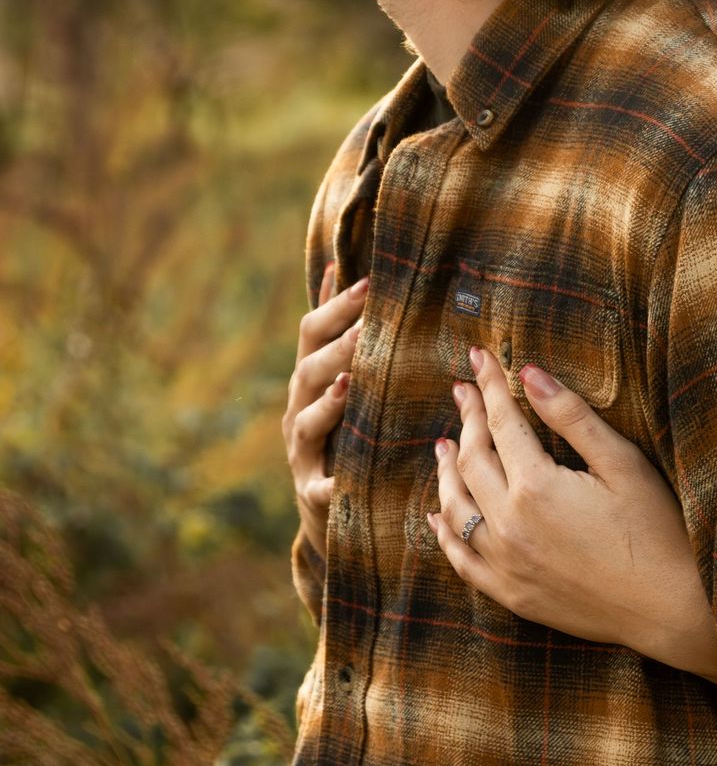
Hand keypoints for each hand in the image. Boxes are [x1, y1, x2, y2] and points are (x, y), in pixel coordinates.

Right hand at [282, 263, 366, 557]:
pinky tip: (340, 483)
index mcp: (308, 375)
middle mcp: (298, 405)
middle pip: (309, 370)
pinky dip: (327, 485)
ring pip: (307, 421)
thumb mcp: (336, 374)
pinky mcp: (310, 489)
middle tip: (365, 329)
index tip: (369, 283)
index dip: (337, 306)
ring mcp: (299, 447)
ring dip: (327, 404)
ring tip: (348, 386)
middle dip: (337, 348)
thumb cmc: (342, 425)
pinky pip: (316, 487)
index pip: (313, 332)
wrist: (326, 500)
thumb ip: (336, 327)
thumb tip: (340, 266)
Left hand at [428, 352, 716, 685]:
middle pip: (473, 460)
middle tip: (462, 390)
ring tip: (444, 443)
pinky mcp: (510, 594)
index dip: (490, 386)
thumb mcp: (623, 463)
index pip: (502, 422)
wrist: (670, 609)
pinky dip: (444, 533)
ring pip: (456, 507)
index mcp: (537, 486)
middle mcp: (509, 526)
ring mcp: (505, 564)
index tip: (478, 356)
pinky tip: (437, 516)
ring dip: (447, 471)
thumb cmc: (658, 531)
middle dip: (467, 419)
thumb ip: (572, 417)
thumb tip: (530, 374)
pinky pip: (461, 560)